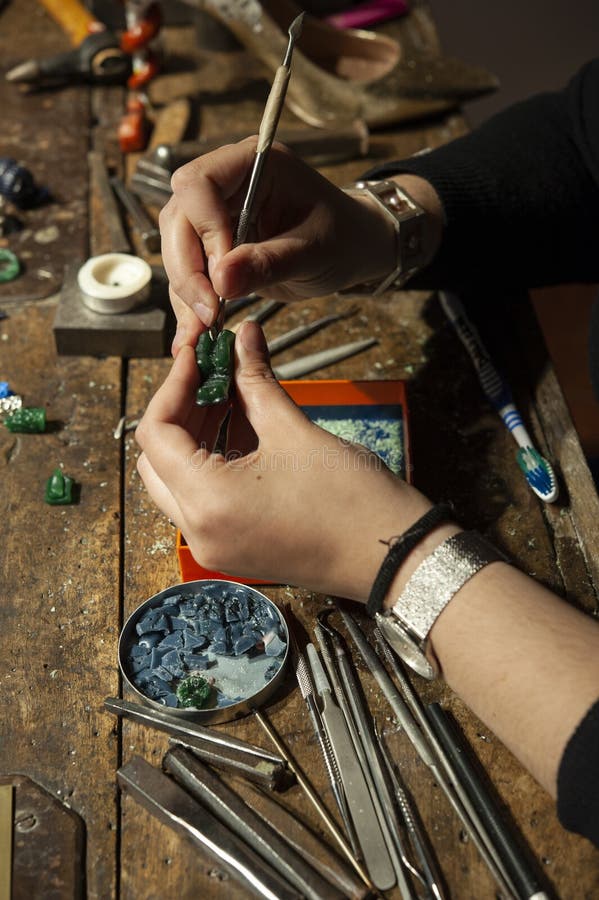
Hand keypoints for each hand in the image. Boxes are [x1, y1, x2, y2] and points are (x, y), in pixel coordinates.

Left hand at [135, 321, 433, 598]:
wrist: (392, 557)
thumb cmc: (351, 501)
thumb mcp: (295, 431)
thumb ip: (256, 380)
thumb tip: (243, 336)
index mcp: (207, 502)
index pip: (156, 435)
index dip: (172, 387)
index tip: (196, 357)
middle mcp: (200, 532)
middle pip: (157, 462)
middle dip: (178, 412)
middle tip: (209, 375)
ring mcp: (215, 546)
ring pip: (176, 483)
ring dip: (193, 438)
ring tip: (227, 397)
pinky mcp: (233, 550)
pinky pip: (201, 502)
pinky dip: (210, 465)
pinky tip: (239, 431)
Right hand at [159, 138, 397, 354]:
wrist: (352, 251)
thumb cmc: (343, 237)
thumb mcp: (315, 251)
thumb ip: (270, 263)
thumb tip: (221, 280)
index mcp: (253, 164)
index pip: (199, 183)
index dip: (204, 228)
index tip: (224, 269)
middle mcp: (226, 184)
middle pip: (178, 218)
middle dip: (188, 268)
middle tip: (209, 310)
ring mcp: (216, 215)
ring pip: (176, 248)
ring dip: (185, 289)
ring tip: (205, 325)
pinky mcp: (213, 247)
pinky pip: (188, 271)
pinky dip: (190, 301)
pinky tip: (199, 327)